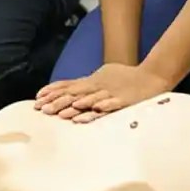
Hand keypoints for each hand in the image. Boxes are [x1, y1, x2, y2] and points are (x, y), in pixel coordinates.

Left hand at [34, 63, 173, 122]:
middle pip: (76, 94)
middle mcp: (99, 86)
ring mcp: (112, 93)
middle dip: (59, 102)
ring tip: (63, 114)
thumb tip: (71, 90)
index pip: (69, 86)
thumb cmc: (127, 77)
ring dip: (77, 106)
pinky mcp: (126, 100)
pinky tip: (95, 109)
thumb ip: (88, 83)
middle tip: (44, 110)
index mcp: (93, 82)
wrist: (152, 76)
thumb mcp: (103, 77)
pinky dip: (104, 106)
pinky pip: (114, 104)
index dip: (53, 92)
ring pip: (92, 100)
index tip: (37, 99)